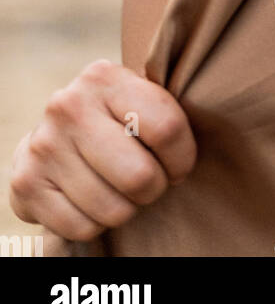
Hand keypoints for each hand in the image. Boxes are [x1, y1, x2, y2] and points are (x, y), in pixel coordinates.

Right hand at [8, 59, 195, 241]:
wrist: (51, 135)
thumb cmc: (114, 119)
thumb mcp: (137, 98)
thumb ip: (165, 109)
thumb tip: (218, 129)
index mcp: (104, 76)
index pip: (167, 129)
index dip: (182, 158)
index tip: (179, 164)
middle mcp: (69, 106)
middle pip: (140, 176)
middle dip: (154, 188)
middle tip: (149, 181)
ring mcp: (45, 144)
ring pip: (113, 209)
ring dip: (126, 208)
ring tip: (119, 188)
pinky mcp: (27, 183)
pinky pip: (82, 227)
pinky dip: (96, 223)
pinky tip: (92, 199)